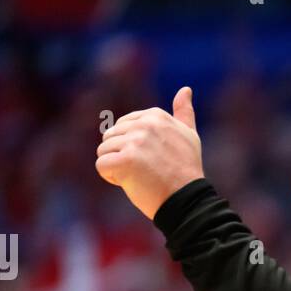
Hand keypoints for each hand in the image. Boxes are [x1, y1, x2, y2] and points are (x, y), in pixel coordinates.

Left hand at [96, 86, 203, 219]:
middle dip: (122, 156)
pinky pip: (102, 166)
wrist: (187, 201)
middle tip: (146, 170)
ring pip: (104, 151)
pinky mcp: (125, 161)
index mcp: (155, 116)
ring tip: (140, 176)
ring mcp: (135, 142)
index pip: (123, 126)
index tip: (154, 158)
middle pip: (110, 137)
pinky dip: (112, 178)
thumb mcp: (189, 136)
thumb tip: (185, 89)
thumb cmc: (186, 171)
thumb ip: (184, 113)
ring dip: (117, 168)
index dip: (133, 147)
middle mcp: (145, 125)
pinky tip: (132, 183)